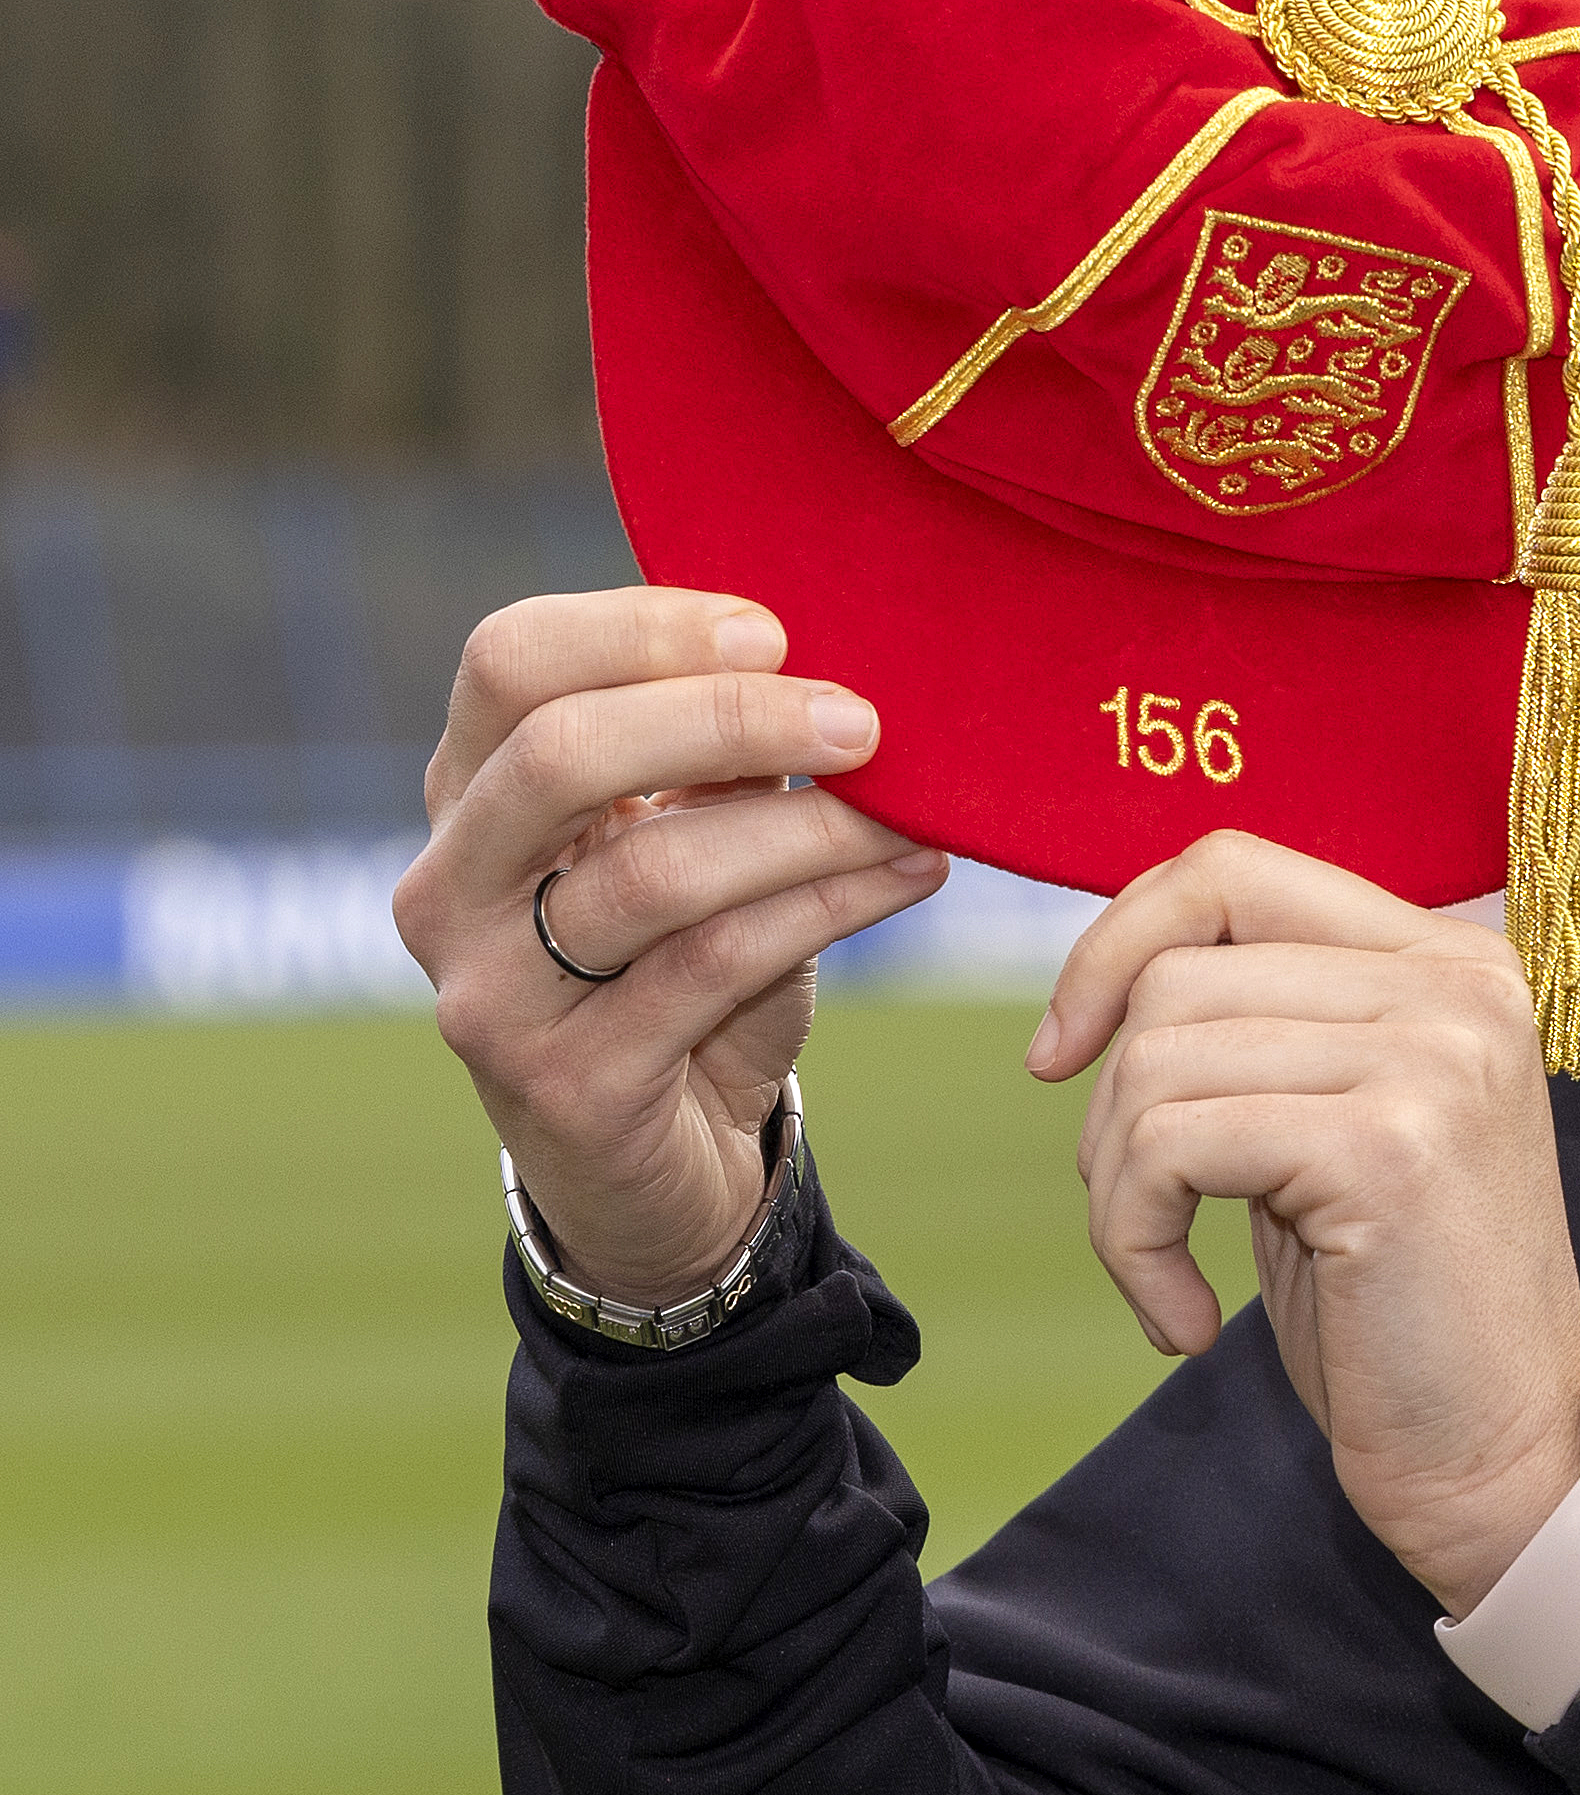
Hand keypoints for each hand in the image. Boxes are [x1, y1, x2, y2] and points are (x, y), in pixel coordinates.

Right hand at [401, 592, 946, 1304]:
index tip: (776, 629)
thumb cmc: (683, 972)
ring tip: (915, 816)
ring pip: (655, 871)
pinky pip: (716, 965)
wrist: (659, 1167)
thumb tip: (825, 661)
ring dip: (810, 830)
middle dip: (728, 719)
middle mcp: (448, 888)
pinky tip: (910, 876)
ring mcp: (492, 994)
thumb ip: (719, 762)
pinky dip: (830, 908)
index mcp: (466, 795)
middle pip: (560, 753)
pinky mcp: (567, 1084)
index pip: (510, 662)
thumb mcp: (691, 846)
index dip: (642, 627)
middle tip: (863, 721)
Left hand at [1033, 834, 1579, 1614]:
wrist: (1505, 1455)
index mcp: (1456, 961)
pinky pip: (1168, 1147)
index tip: (1065, 1056)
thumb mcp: (1335, 1127)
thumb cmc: (1400, 1310)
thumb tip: (1103, 973)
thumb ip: (1269, 1025)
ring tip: (1162, 1275)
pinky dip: (1134, 1243)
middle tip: (1143, 1223)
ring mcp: (1433, 1057)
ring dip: (1116, 1190)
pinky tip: (1184, 1320)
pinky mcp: (1386, 1146)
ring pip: (1156, 1058)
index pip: (1235, 868)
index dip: (1117, 944)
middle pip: (1177, 973)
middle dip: (1109, 1110)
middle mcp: (1461, 985)